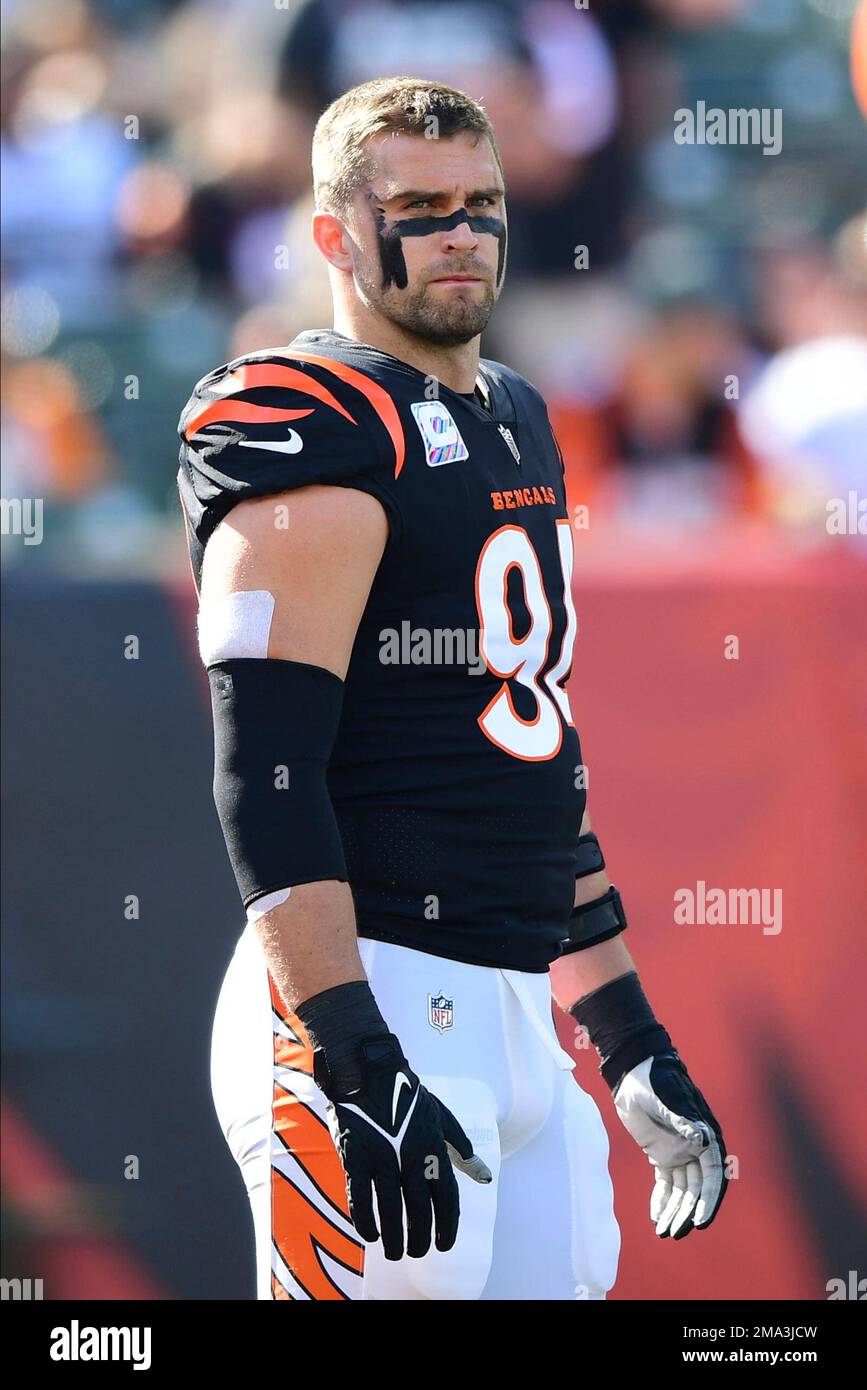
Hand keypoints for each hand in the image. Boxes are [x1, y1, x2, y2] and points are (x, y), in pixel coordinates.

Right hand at [317, 1034, 491, 1259]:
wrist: (369, 1070)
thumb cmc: (407, 1094)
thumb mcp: (442, 1116)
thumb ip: (461, 1149)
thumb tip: (484, 1175)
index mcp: (434, 1149)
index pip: (446, 1198)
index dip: (448, 1226)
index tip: (444, 1245)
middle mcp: (410, 1157)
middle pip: (419, 1211)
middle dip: (420, 1238)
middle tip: (417, 1251)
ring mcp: (382, 1159)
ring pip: (390, 1210)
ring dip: (394, 1237)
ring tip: (396, 1252)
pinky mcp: (355, 1157)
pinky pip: (360, 1198)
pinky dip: (365, 1221)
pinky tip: (370, 1235)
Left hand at [612, 1052, 727, 1238]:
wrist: (634, 1072)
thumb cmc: (655, 1080)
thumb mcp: (667, 1098)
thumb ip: (684, 1119)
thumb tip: (702, 1138)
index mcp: (705, 1135)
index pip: (713, 1175)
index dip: (709, 1199)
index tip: (700, 1221)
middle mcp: (696, 1147)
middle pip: (697, 1188)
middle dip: (688, 1212)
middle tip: (676, 1233)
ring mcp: (680, 1152)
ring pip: (681, 1189)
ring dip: (674, 1210)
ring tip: (664, 1232)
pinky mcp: (662, 1154)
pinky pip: (665, 1182)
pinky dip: (662, 1199)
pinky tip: (656, 1216)